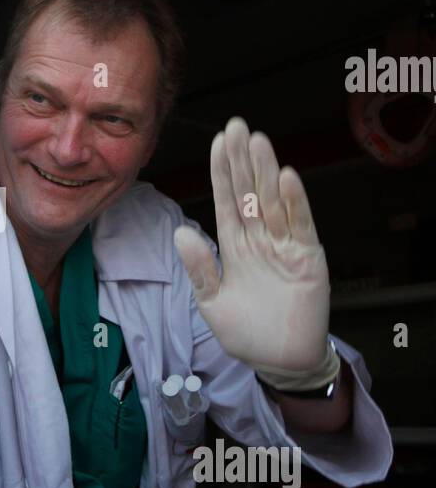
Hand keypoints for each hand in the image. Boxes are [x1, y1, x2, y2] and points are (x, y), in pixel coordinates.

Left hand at [173, 116, 329, 374]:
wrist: (279, 361)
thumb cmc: (245, 332)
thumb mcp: (212, 302)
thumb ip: (199, 268)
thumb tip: (180, 232)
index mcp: (234, 246)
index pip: (226, 200)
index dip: (223, 171)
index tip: (219, 142)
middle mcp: (259, 239)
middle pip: (249, 192)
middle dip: (242, 160)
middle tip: (237, 126)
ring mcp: (284, 246)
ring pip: (273, 201)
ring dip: (266, 172)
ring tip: (258, 142)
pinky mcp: (307, 258)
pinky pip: (300, 225)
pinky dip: (295, 202)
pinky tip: (286, 177)